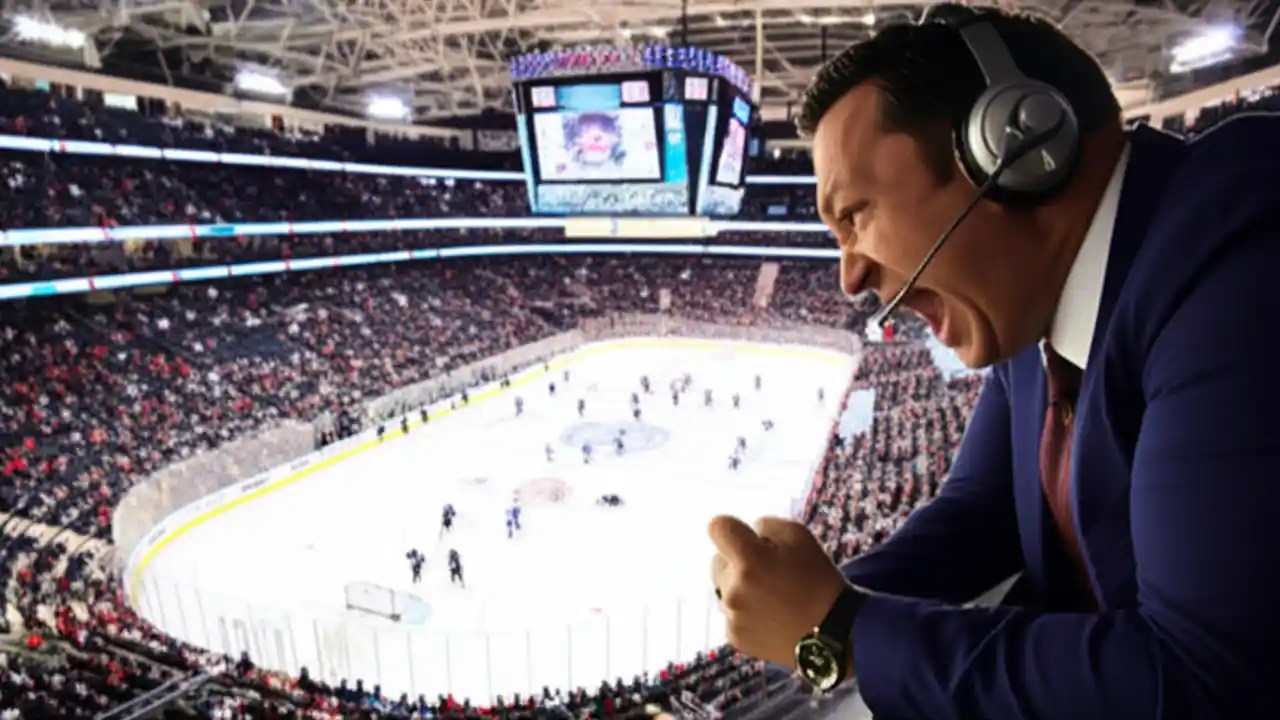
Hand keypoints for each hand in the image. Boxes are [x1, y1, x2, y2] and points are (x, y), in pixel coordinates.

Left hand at [709, 515, 847, 668]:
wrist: (832, 634)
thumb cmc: (818, 579)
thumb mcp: (800, 536)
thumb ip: (767, 527)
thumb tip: (750, 533)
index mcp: (748, 559)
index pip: (717, 527)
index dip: (731, 529)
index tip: (745, 538)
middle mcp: (733, 587)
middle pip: (717, 560)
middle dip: (736, 561)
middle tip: (766, 572)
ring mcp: (732, 615)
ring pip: (723, 589)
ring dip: (739, 588)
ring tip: (770, 598)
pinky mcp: (734, 636)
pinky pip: (731, 615)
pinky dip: (745, 613)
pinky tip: (770, 618)